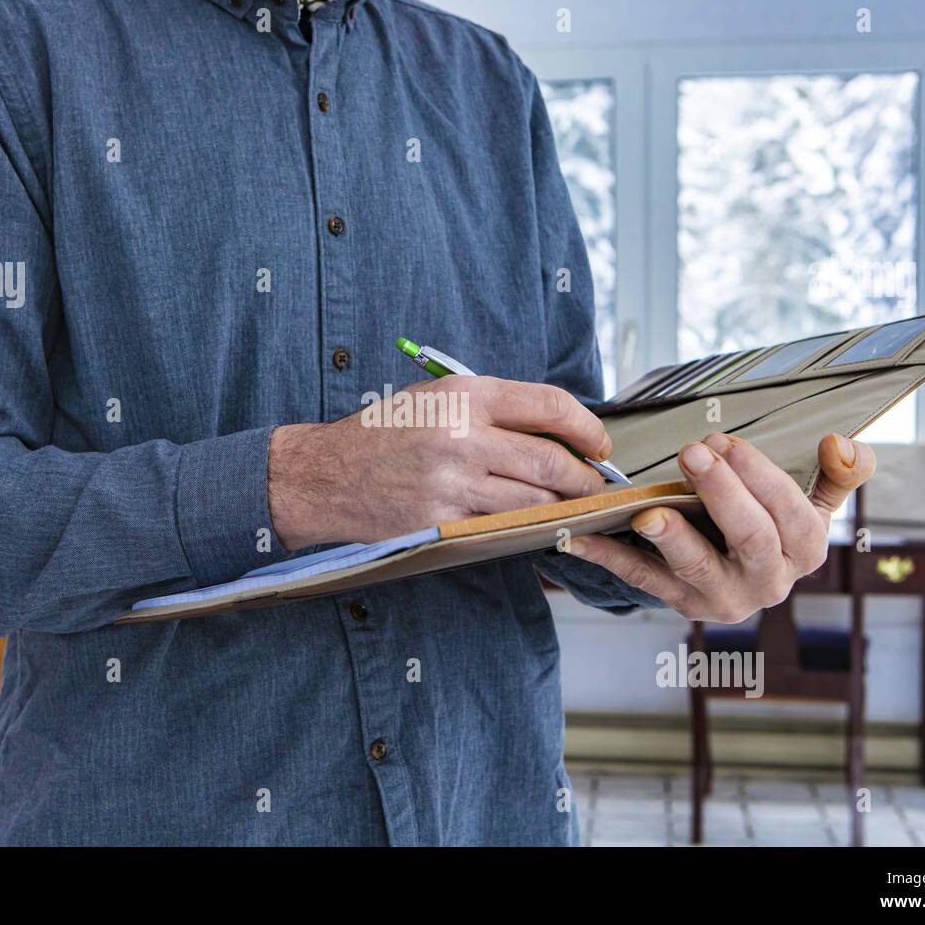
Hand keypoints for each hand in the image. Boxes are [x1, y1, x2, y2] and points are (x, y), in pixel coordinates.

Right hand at [268, 377, 609, 549]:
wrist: (325, 474)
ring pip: (534, 503)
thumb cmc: (386, 433)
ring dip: (561, 508)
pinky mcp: (442, 521)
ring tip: (569, 507)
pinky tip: (532, 525)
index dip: (587, 428)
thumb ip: (496, 408)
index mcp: (465, 395)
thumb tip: (560, 430)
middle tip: (593, 485)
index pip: (549, 405)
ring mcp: (452, 484)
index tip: (599, 444)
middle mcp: (461, 436)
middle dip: (585, 479)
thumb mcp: (438, 397)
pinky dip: (526, 528)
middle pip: (552, 462)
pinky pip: (502, 529)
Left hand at [569, 432, 874, 622]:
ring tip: (647, 512)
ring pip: (698, 569)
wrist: (740, 576)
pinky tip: (580, 538)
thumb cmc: (772, 524)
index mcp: (805, 549)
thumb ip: (838, 474)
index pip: (792, 514)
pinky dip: (610, 558)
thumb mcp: (812, 502)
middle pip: (750, 537)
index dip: (761, 476)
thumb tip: (841, 445)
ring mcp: (723, 597)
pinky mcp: (680, 603)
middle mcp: (769, 581)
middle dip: (722, 493)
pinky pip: (642, 580)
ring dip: (671, 539)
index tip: (727, 441)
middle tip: (693, 452)